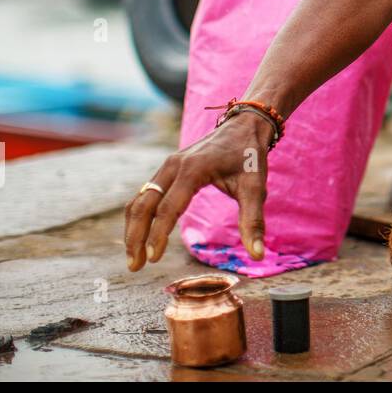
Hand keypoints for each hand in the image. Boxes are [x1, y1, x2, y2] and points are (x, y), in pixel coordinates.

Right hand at [124, 111, 272, 270]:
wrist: (244, 126)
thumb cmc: (250, 156)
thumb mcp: (255, 187)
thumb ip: (253, 221)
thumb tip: (258, 255)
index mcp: (192, 170)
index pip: (167, 208)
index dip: (158, 235)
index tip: (153, 260)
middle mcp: (173, 166)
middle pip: (143, 205)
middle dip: (136, 237)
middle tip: (134, 266)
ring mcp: (167, 166)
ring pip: (140, 200)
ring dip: (133, 228)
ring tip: (134, 258)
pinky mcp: (167, 169)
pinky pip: (145, 194)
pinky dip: (139, 216)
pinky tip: (141, 235)